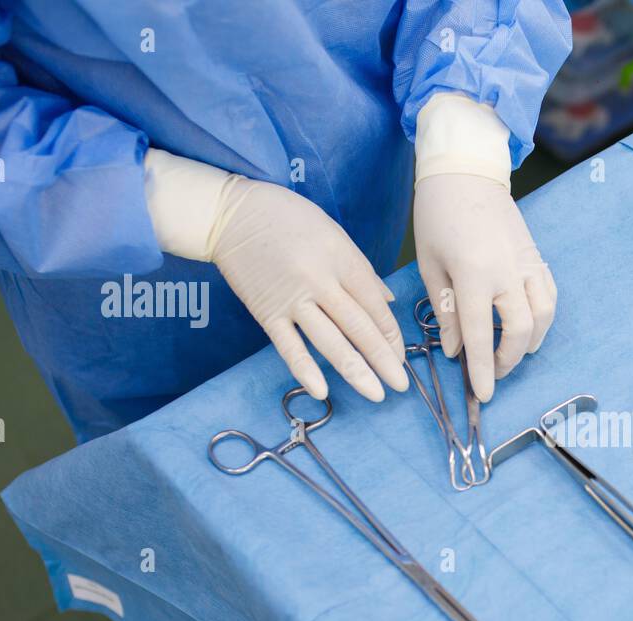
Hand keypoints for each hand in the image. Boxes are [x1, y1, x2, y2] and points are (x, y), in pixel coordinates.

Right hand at [210, 179, 407, 401]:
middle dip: (383, 359)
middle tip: (401, 385)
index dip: (391, 335)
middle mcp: (320, 281)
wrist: (232, 214)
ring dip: (355, 370)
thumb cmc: (288, 218)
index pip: (374, 305)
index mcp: (341, 259)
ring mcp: (292, 299)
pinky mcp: (266, 311)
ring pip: (330, 340)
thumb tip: (387, 301)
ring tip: (375, 394)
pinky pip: (289, 346)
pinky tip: (322, 391)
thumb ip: (361, 269)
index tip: (401, 356)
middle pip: (359, 327)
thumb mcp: (333, 233)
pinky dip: (305, 369)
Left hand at [412, 173, 556, 400]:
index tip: (483, 395)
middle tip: (492, 372)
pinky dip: (542, 316)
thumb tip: (455, 349)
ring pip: (543, 315)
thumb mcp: (430, 264)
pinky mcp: (536, 255)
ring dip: (530, 341)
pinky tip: (526, 324)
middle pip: (521, 330)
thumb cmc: (438, 215)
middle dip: (508, 358)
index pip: (482, 334)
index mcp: (474, 274)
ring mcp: (527, 263)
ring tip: (511, 351)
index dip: (482, 369)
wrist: (466, 170)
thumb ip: (444, 310)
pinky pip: (549, 294)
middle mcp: (507, 271)